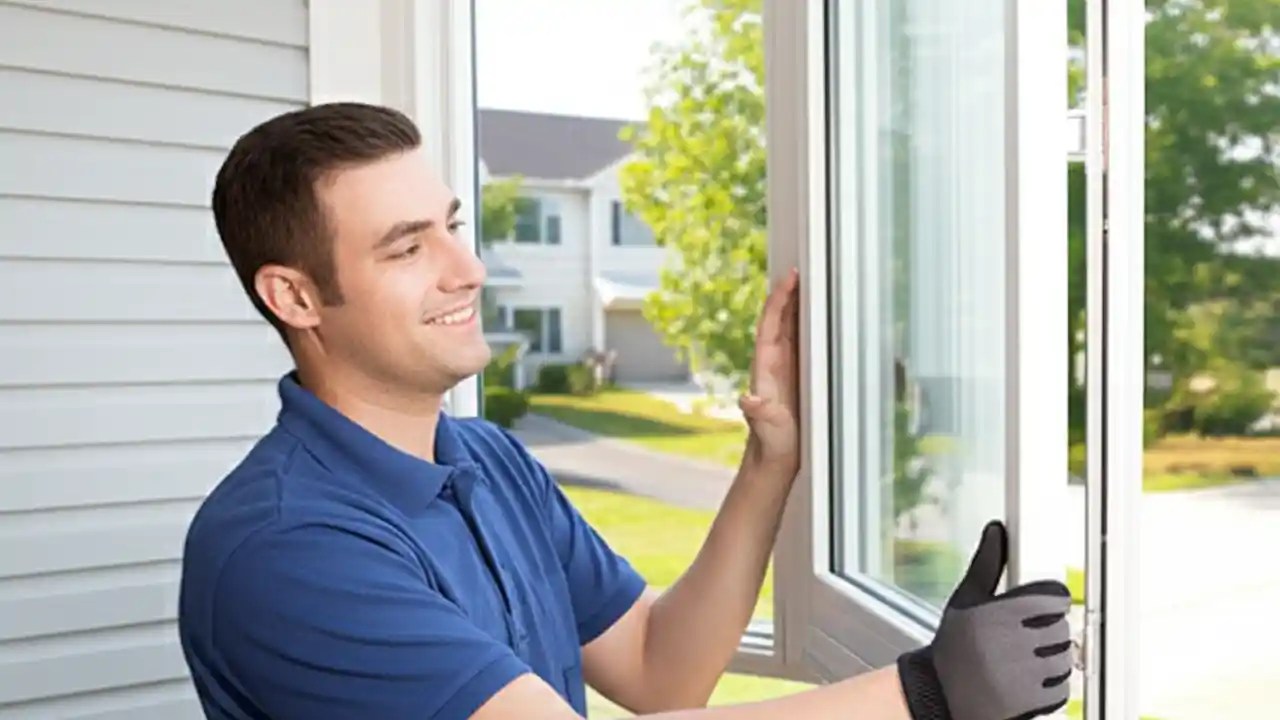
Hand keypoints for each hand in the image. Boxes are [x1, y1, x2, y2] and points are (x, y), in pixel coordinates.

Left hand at [740, 268, 799, 473]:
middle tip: (803, 268)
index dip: (778, 302)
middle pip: (780, 319)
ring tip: (811, 281)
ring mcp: (786, 367)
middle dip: (789, 293)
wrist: (776, 457)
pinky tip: (820, 313)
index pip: (770, 326)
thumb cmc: (773, 442)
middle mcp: (773, 362)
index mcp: (765, 368)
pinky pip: (802, 342)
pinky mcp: (798, 374)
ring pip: (791, 327)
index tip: (789, 280)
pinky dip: (809, 324)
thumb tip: (748, 399)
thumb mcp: (767, 428)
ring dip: (799, 304)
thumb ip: (759, 413)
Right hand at [897, 521, 1073, 719]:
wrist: (940, 693)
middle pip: (1062, 628)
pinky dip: (1053, 683)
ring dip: (1054, 657)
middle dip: (1050, 630)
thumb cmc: (952, 645)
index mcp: (998, 614)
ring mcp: (1023, 675)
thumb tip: (996, 530)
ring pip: (1066, 657)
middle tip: (1030, 634)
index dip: (1054, 602)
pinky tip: (1030, 678)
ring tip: (1027, 657)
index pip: (1055, 599)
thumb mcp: (964, 600)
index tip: (1047, 605)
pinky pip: (1063, 687)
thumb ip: (986, 564)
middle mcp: (1012, 643)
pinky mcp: (1031, 701)